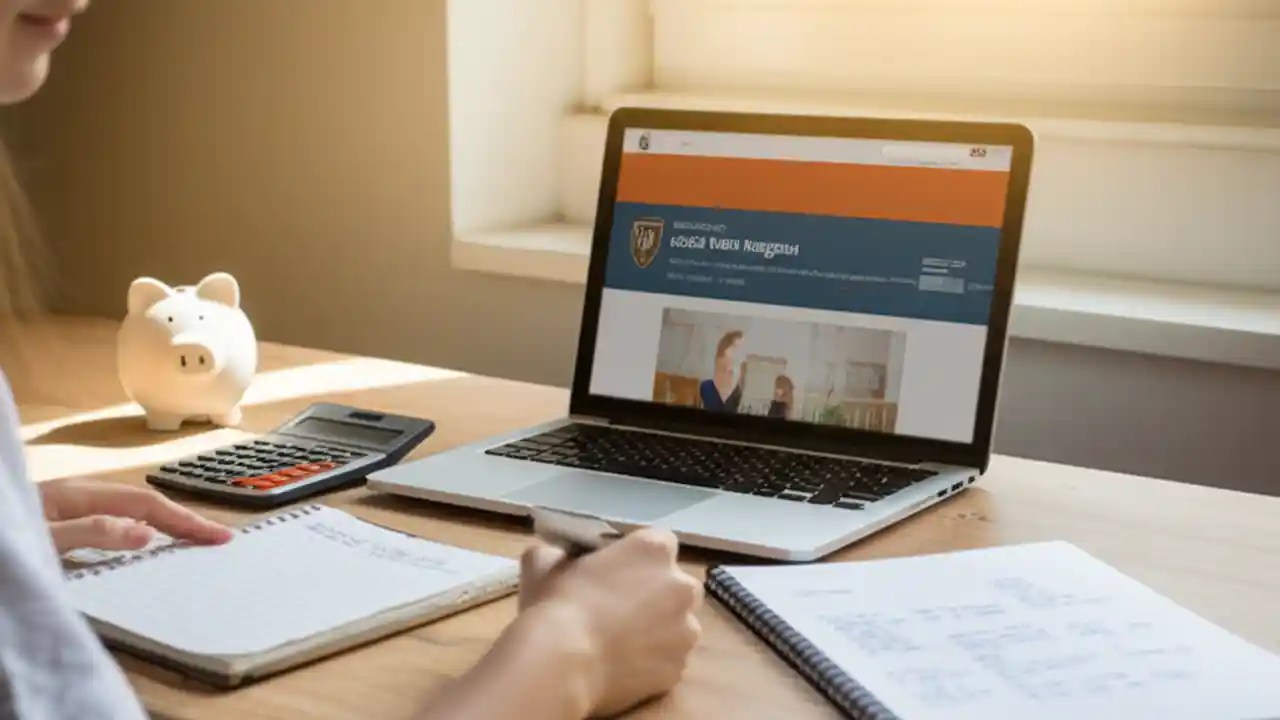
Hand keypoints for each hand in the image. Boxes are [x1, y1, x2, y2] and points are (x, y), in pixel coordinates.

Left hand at [39, 478, 233, 552]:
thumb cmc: (1, 538)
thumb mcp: (44, 537)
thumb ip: (93, 532)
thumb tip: (148, 534)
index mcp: (80, 494)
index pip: (146, 504)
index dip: (184, 519)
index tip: (219, 535)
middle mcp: (80, 493)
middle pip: (143, 503)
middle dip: (182, 519)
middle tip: (217, 538)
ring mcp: (68, 503)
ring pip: (129, 509)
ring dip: (163, 522)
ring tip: (191, 538)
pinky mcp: (59, 517)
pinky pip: (114, 518)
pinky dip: (139, 527)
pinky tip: (142, 539)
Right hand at [519, 529, 703, 716]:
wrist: (563, 664)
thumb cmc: (557, 604)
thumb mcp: (545, 562)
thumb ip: (561, 552)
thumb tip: (558, 557)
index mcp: (654, 549)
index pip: (659, 542)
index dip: (637, 557)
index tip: (616, 571)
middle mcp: (681, 586)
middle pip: (675, 585)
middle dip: (655, 594)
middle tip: (619, 609)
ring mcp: (685, 631)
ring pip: (676, 626)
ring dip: (657, 630)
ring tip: (620, 643)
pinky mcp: (679, 669)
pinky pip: (668, 660)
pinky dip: (651, 663)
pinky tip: (622, 667)